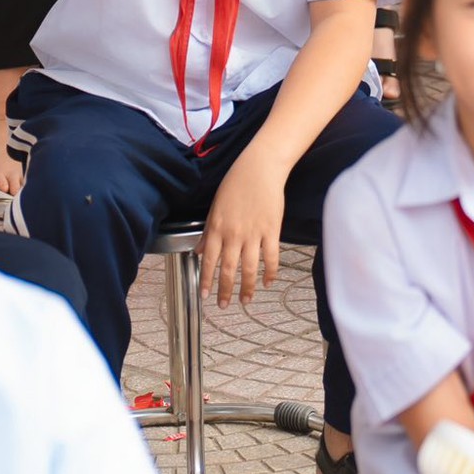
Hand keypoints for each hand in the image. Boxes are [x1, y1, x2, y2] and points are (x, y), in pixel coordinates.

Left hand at [201, 151, 286, 306]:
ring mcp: (254, 234)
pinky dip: (270, 272)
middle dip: (225, 290)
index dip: (207, 280)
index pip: (209, 261)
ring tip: (246, 301)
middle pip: (229, 269)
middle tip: (224, 305)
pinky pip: (271, 257)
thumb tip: (201, 249)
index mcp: (217, 228)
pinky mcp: (272, 231)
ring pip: (250, 268)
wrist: (260, 168)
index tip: (205, 294)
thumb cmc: (236, 182)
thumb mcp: (216, 206)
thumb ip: (209, 230)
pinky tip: (268, 282)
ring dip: (248, 288)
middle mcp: (234, 234)